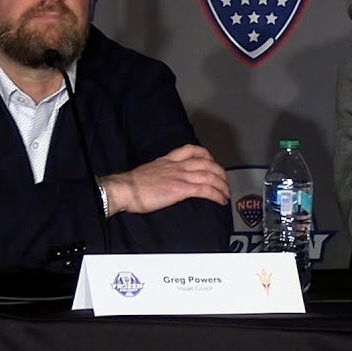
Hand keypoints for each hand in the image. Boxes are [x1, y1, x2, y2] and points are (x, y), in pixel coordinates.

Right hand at [102, 144, 229, 214]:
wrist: (124, 189)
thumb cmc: (132, 185)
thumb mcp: (149, 171)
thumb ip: (161, 172)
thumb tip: (166, 180)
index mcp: (168, 160)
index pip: (192, 150)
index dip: (207, 155)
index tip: (212, 162)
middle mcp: (177, 165)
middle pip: (207, 163)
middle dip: (220, 172)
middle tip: (225, 182)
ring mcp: (181, 176)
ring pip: (210, 176)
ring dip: (222, 186)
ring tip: (227, 194)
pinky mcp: (181, 189)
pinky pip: (205, 190)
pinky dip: (217, 195)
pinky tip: (221, 200)